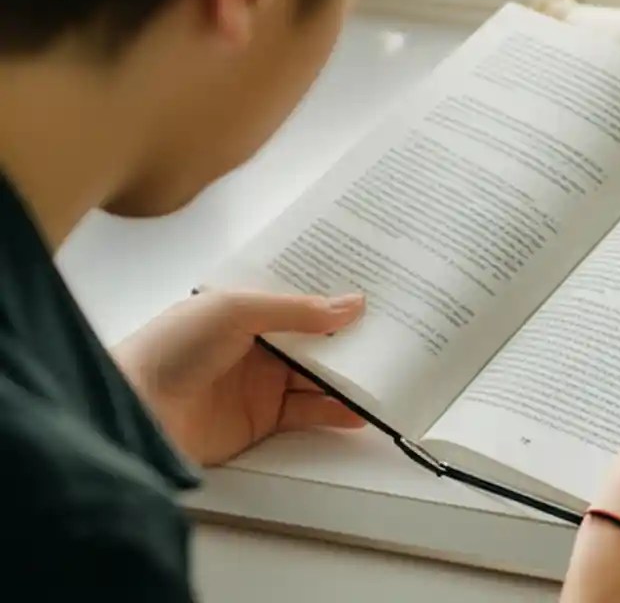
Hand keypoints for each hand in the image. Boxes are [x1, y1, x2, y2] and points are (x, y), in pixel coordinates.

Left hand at [113, 290, 367, 465]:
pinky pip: (311, 411)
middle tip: (396, 328)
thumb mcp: (236, 311)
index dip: (334, 293)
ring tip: (390, 368)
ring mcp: (262, 382)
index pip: (301, 297)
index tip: (374, 287)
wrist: (137, 410)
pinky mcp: (264, 419)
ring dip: (351, 374)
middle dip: (352, 335)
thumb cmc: (170, 348)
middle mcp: (257, 343)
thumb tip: (351, 304)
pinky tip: (363, 407)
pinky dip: (338, 410)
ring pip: (319, 375)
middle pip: (317, 339)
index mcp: (246, 308)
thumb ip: (296, 310)